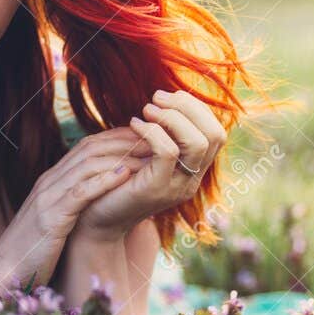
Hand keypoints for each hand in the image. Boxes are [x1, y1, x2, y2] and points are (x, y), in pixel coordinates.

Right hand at [19, 126, 152, 242]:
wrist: (6, 271)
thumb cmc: (36, 250)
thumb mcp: (57, 219)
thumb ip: (75, 203)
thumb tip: (104, 197)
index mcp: (52, 181)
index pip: (87, 146)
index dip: (118, 137)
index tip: (146, 136)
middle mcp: (49, 182)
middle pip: (89, 148)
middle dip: (123, 141)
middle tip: (155, 138)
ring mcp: (48, 198)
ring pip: (86, 165)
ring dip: (120, 157)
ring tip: (148, 155)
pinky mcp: (50, 218)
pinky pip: (79, 193)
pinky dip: (103, 181)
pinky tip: (125, 176)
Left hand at [75, 89, 227, 241]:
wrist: (97, 218)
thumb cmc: (117, 180)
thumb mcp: (144, 154)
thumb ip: (160, 134)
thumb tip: (165, 98)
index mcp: (193, 170)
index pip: (216, 133)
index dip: (196, 108)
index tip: (168, 96)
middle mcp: (191, 180)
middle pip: (214, 135)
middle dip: (188, 107)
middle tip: (156, 98)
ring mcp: (177, 186)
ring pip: (197, 142)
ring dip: (172, 117)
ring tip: (147, 109)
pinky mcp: (157, 188)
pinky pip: (168, 152)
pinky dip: (153, 131)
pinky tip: (134, 123)